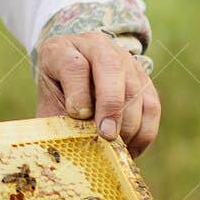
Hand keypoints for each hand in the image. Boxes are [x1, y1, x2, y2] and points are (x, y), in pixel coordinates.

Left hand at [35, 31, 159, 156]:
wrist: (72, 76)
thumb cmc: (57, 96)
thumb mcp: (47, 103)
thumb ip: (56, 121)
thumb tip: (70, 153)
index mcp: (61, 50)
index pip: (74, 65)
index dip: (77, 92)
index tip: (78, 115)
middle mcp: (95, 46)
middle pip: (110, 67)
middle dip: (111, 104)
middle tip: (107, 135)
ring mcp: (123, 58)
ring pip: (135, 87)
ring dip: (128, 123)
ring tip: (115, 147)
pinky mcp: (143, 77)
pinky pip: (152, 105)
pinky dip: (144, 131)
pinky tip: (130, 149)